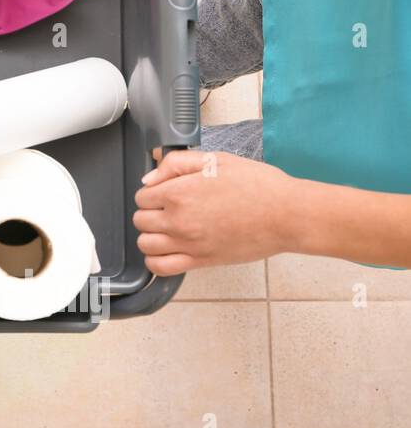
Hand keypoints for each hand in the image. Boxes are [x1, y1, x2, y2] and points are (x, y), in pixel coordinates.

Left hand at [133, 150, 301, 274]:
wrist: (287, 215)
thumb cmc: (258, 186)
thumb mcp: (216, 160)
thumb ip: (176, 164)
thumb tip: (150, 178)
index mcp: (179, 193)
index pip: (141, 196)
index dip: (152, 191)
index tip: (166, 191)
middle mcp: (178, 220)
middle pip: (140, 220)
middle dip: (150, 212)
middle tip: (169, 208)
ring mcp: (188, 244)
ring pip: (145, 245)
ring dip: (151, 235)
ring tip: (168, 228)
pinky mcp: (201, 261)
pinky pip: (161, 267)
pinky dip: (156, 261)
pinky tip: (167, 250)